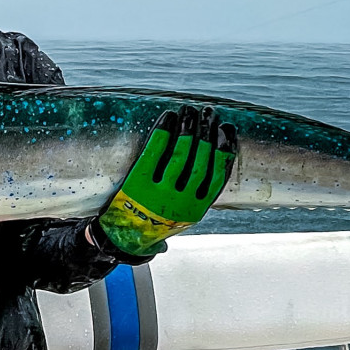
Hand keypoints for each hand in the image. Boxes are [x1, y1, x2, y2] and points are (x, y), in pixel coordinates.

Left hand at [97, 105, 237, 255]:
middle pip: (201, 160)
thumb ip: (198, 194)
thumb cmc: (155, 221)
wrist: (123, 238)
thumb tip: (216, 158)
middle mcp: (182, 202)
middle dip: (206, 132)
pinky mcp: (138, 185)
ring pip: (180, 155)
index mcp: (197, 209)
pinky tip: (168, 117)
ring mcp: (160, 194)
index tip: (225, 129)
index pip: (218, 174)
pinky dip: (162, 132)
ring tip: (189, 111)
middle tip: (207, 112)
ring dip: (187, 128)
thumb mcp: (184, 216)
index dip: (224, 148)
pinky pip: (154, 154)